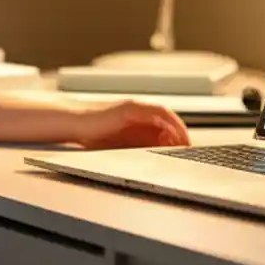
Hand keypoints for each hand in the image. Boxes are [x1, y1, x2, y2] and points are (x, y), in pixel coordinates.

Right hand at [74, 100, 190, 149]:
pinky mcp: (130, 108)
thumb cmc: (93, 135)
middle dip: (180, 135)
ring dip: (177, 129)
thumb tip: (157, 158)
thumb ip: (138, 147)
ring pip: (165, 115)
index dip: (178, 136)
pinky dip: (167, 123)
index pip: (165, 124)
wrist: (74, 124)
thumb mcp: (121, 145)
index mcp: (137, 118)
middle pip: (168, 119)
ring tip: (184, 144)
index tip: (185, 150)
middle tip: (189, 150)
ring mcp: (135, 107)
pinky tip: (172, 135)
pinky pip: (156, 113)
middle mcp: (139, 110)